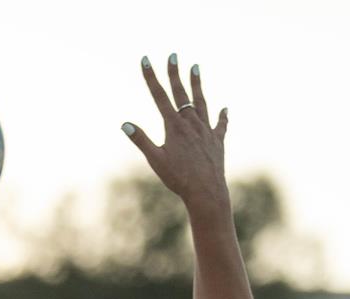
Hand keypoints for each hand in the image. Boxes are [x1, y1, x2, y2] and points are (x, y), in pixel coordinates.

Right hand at [123, 54, 229, 215]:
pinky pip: (220, 125)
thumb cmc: (178, 178)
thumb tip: (125, 124)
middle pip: (181, 92)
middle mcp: (191, 123)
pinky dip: (222, 117)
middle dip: (175, 73)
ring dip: (197, 84)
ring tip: (196, 67)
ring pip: (201, 102)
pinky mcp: (218, 141)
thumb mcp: (155, 160)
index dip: (151, 77)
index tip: (146, 60)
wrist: (206, 192)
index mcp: (174, 126)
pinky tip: (224, 109)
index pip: (159, 95)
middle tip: (173, 55)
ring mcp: (206, 130)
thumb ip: (141, 140)